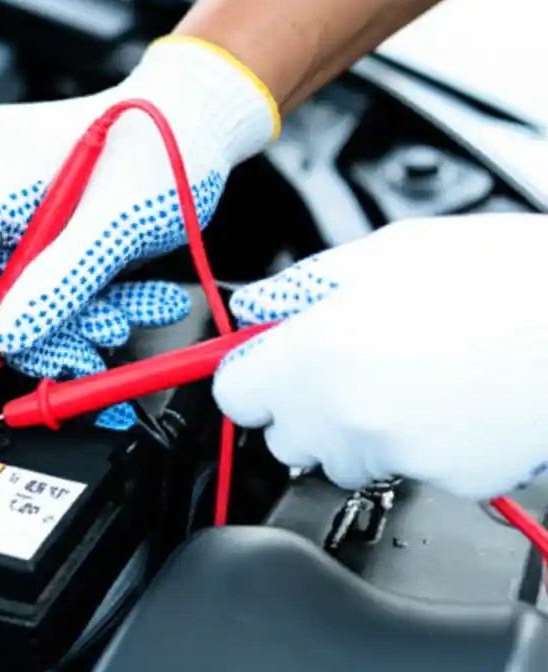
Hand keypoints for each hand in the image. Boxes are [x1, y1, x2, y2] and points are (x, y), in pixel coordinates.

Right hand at [0, 36, 277, 425]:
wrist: (202, 111)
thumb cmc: (171, 144)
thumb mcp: (119, 225)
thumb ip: (59, 283)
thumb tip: (5, 337)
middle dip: (27, 330)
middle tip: (71, 361)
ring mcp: (12, 191)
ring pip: (14, 283)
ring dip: (68, 318)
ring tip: (120, 324)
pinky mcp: (35, 207)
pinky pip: (39, 270)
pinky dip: (80, 297)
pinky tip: (126, 304)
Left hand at [214, 214, 547, 499]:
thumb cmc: (502, 274)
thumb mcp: (387, 253)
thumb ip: (305, 287)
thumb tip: (259, 305)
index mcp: (317, 354)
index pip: (234, 395)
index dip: (251, 375)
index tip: (268, 364)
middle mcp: (349, 416)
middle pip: (285, 438)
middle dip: (305, 406)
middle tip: (351, 362)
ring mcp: (401, 456)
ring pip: (346, 461)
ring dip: (362, 430)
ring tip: (417, 375)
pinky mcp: (452, 482)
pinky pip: (414, 471)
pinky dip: (426, 446)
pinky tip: (456, 401)